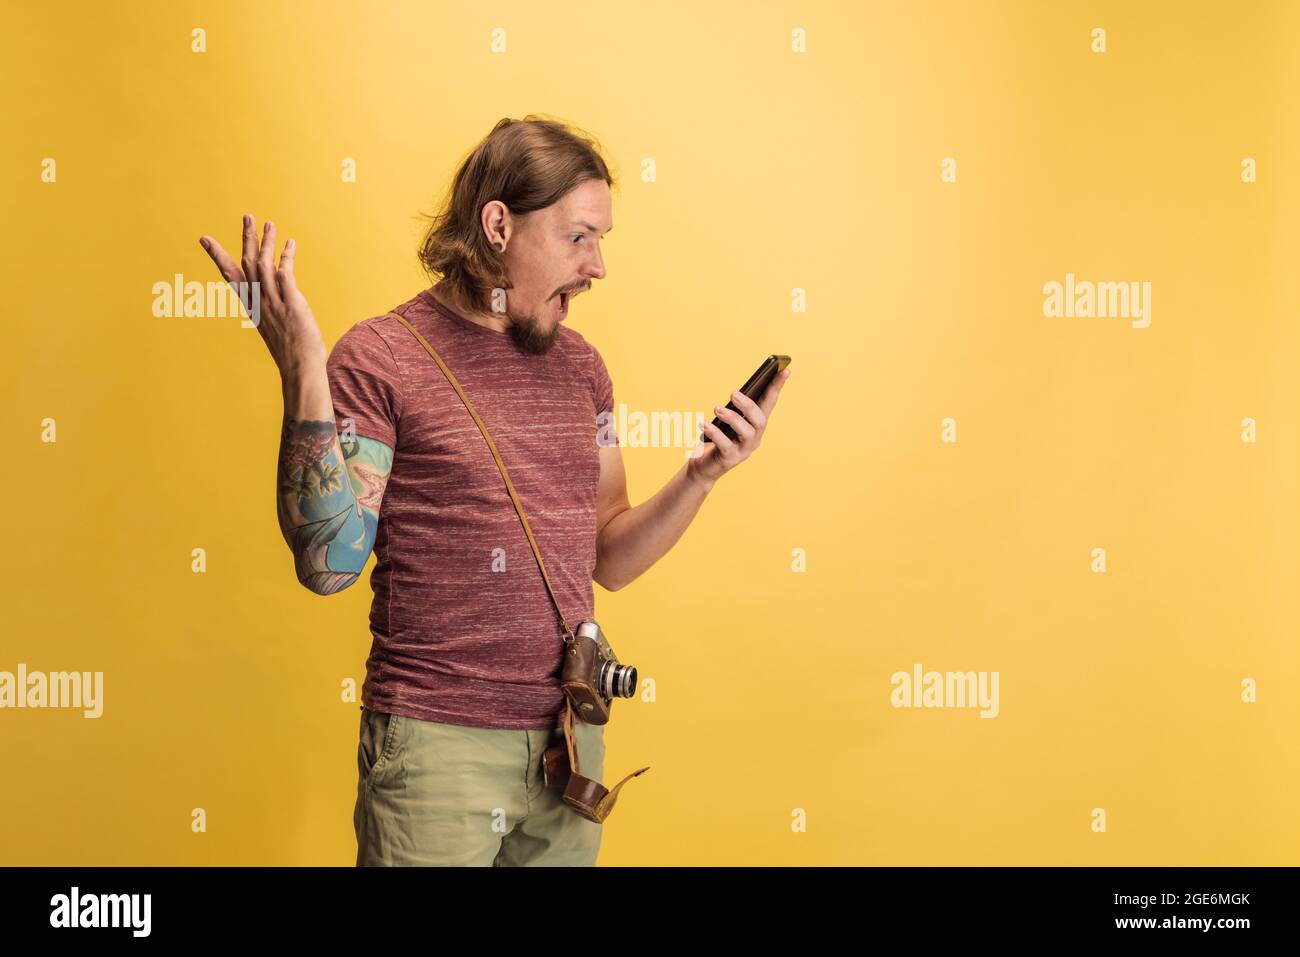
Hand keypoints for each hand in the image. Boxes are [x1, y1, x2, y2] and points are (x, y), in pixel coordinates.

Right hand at [198, 214, 325, 373]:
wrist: (299, 369)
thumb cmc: (290, 351)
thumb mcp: (274, 326)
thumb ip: (271, 306)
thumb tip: (275, 290)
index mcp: (252, 307)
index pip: (231, 276)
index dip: (218, 256)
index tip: (204, 239)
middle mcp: (259, 302)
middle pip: (247, 264)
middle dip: (247, 238)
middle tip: (248, 216)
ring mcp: (274, 303)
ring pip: (264, 265)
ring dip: (266, 242)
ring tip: (270, 224)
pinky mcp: (292, 305)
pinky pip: (285, 275)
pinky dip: (286, 258)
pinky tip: (290, 245)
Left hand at [686, 366, 791, 486]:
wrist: (704, 467)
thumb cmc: (717, 438)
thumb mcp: (726, 420)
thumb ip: (734, 408)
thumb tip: (736, 394)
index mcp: (755, 424)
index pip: (770, 402)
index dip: (777, 387)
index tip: (785, 369)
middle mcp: (754, 437)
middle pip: (760, 420)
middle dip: (749, 406)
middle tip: (733, 393)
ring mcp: (744, 450)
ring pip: (746, 433)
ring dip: (732, 418)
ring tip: (717, 409)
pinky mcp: (730, 459)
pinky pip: (725, 445)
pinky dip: (714, 433)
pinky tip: (703, 423)